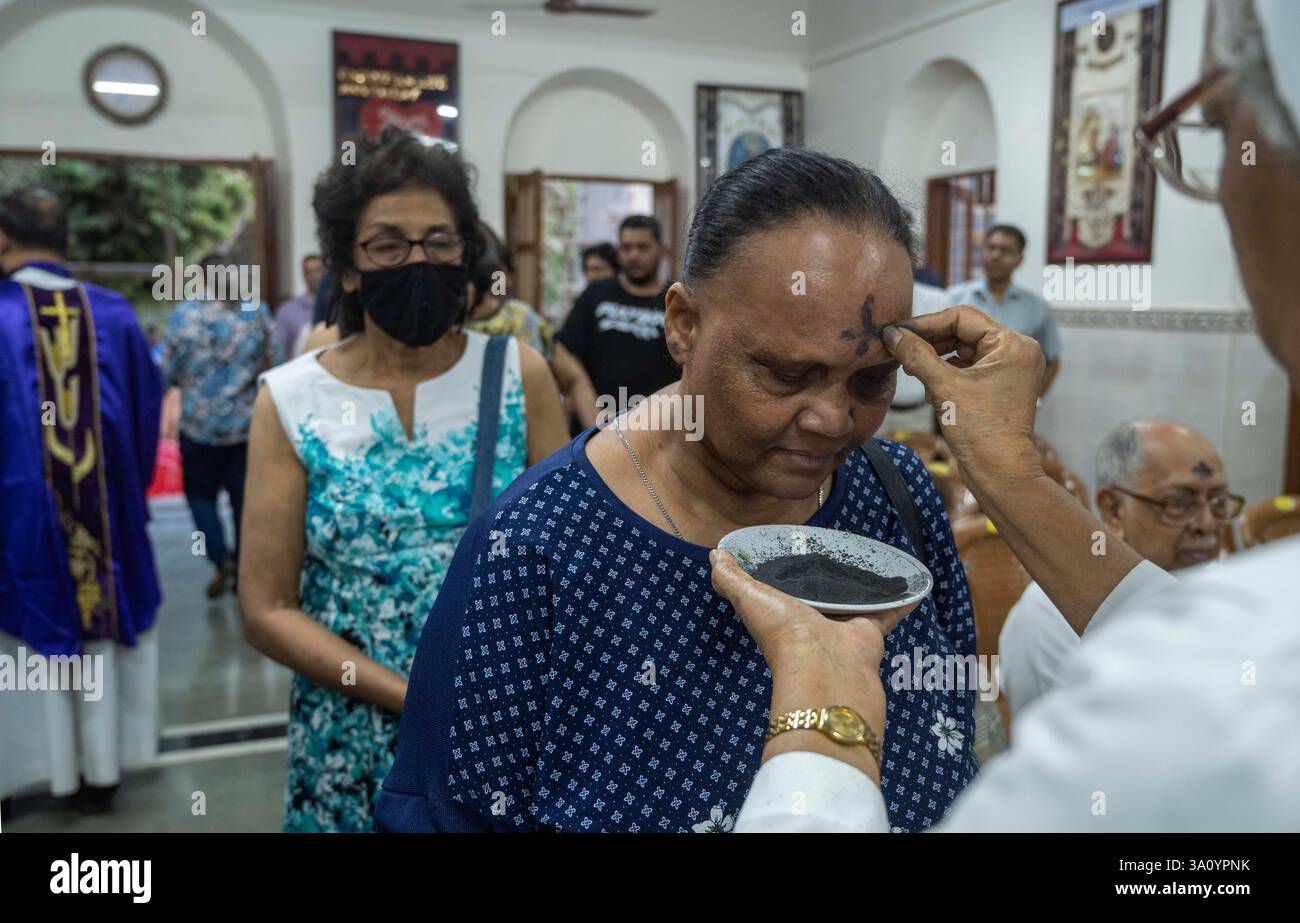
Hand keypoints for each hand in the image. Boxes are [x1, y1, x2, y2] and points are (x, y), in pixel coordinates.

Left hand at [710, 549, 916, 778]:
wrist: (825, 667)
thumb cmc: (784, 634)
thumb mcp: (750, 599)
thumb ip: (730, 579)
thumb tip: (716, 556)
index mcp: (784, 614)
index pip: (784, 590)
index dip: (785, 573)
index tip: (792, 549)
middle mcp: (813, 622)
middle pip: (822, 595)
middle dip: (828, 578)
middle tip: (838, 551)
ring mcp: (843, 627)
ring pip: (856, 602)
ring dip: (865, 588)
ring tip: (874, 563)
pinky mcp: (870, 631)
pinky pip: (889, 612)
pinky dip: (902, 600)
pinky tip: (912, 584)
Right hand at [882, 306, 1043, 487]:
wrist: (1001, 473)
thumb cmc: (980, 431)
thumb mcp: (943, 388)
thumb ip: (916, 355)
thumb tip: (891, 334)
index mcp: (1013, 344)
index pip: (963, 318)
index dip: (927, 323)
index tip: (898, 331)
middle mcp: (1016, 352)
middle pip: (963, 332)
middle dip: (930, 342)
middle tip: (899, 348)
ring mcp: (1009, 370)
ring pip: (963, 351)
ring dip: (935, 358)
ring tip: (911, 368)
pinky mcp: (999, 386)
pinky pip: (968, 368)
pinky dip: (946, 373)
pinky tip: (927, 386)